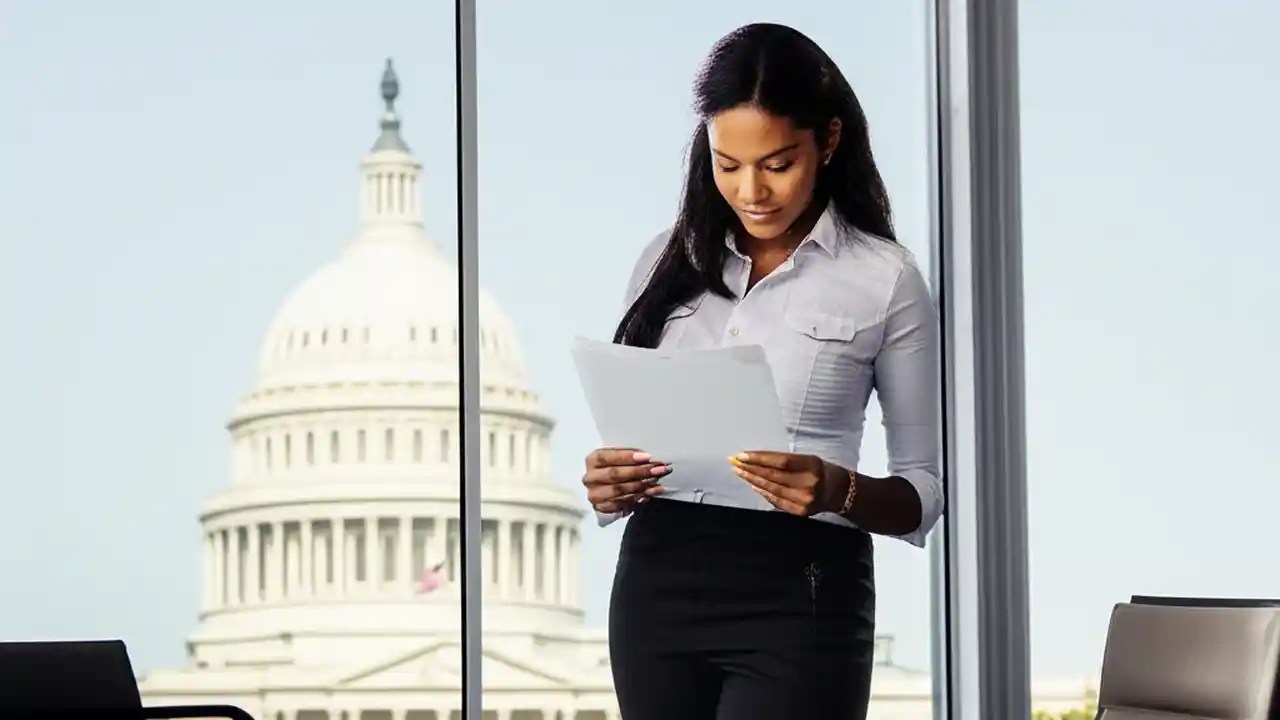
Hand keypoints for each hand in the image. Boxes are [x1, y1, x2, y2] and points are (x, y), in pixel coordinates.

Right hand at [582, 447, 670, 513]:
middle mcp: (590, 478)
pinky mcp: (602, 508)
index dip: (627, 457)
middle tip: (658, 469)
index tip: (647, 456)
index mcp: (592, 460)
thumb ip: (630, 456)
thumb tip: (649, 457)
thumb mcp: (620, 457)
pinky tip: (651, 492)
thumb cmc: (618, 467)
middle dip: (639, 471)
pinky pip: (622, 503)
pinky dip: (639, 497)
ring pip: (619, 490)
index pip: (607, 457)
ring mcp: (594, 495)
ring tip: (657, 480)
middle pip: (614, 474)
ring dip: (641, 485)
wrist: (611, 487)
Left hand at [729, 451, 848, 515]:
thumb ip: (785, 461)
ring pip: (772, 489)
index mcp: (812, 465)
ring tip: (740, 472)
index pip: (780, 461)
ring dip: (753, 480)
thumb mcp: (808, 459)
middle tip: (735, 463)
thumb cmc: (821, 470)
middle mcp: (809, 483)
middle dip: (751, 469)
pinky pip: (777, 502)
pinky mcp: (801, 512)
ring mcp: (804, 500)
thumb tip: (756, 460)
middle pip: (773, 476)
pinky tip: (754, 485)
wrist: (840, 491)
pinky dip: (764, 493)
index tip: (742, 455)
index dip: (759, 458)